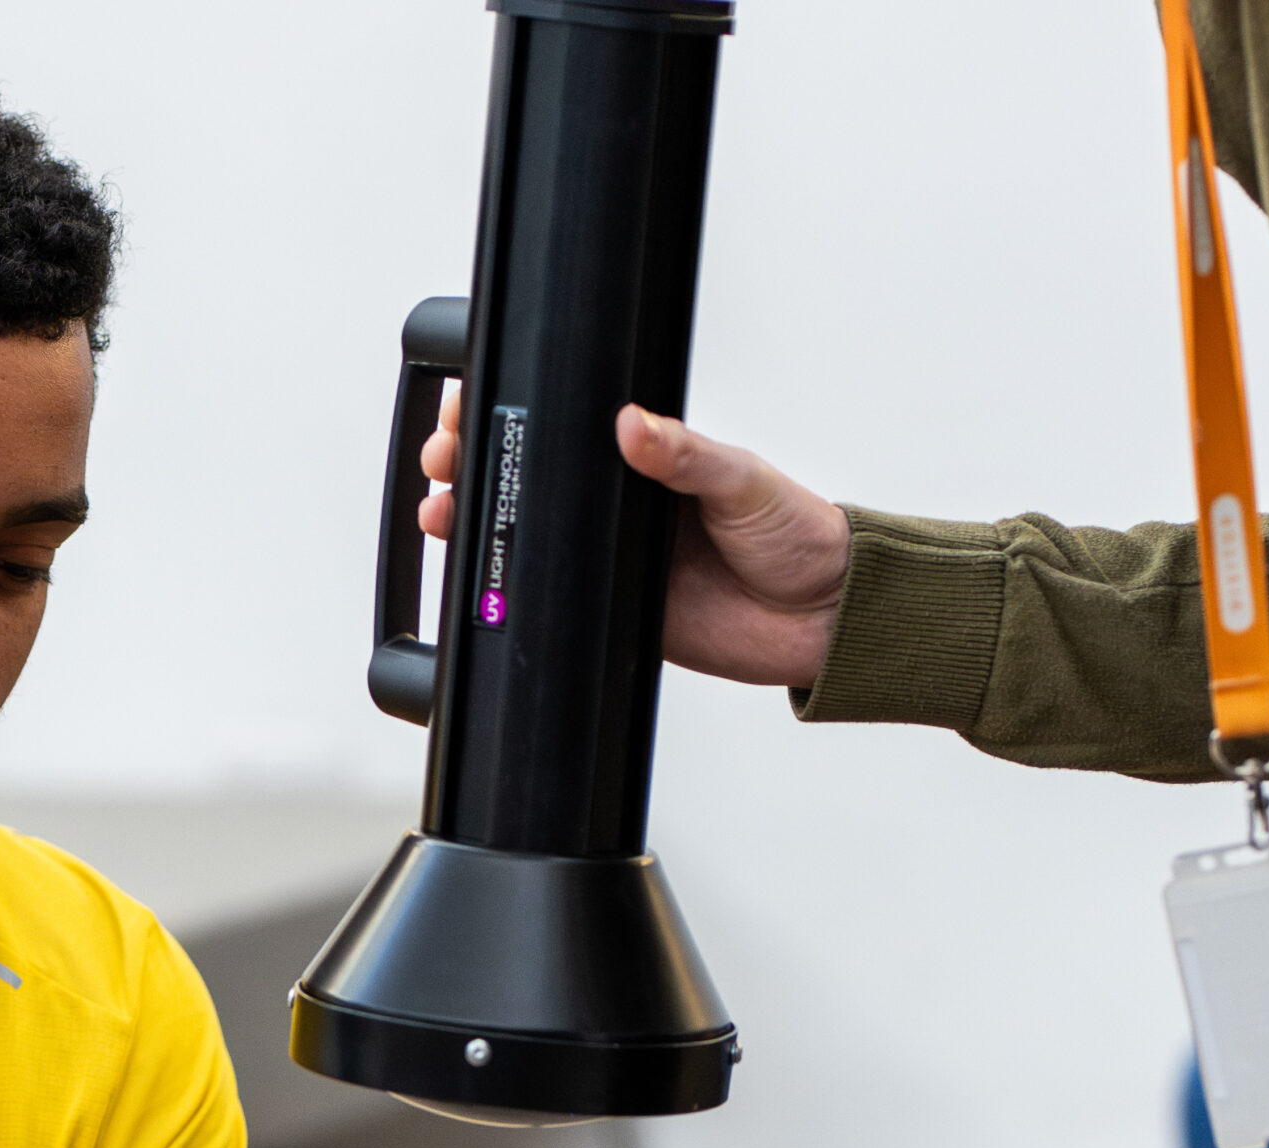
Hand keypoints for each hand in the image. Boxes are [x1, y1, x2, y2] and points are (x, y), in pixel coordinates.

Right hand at [420, 389, 849, 687]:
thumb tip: (633, 424)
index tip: (473, 406)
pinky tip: (484, 575)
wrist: (824, 620)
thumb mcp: (742, 479)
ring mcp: (613, 558)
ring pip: (528, 538)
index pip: (569, 429)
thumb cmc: (799, 536)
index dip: (517, 416)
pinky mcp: (616, 610)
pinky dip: (513, 589)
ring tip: (443, 512)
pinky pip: (551, 599)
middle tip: (446, 459)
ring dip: (480, 524)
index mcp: (651, 463)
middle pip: (532, 480)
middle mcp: (623, 507)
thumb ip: (685, 453)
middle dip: (475, 465)